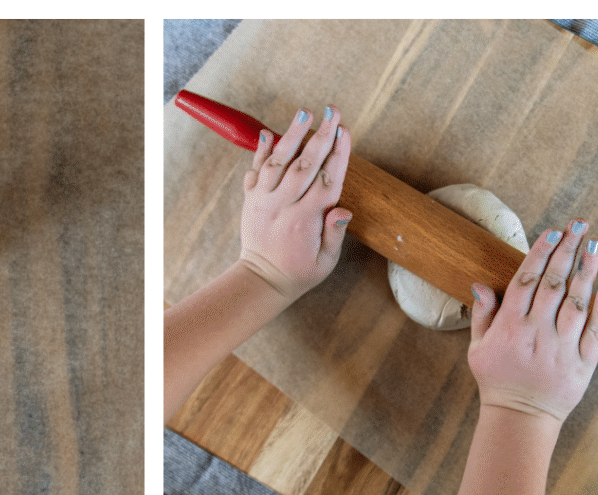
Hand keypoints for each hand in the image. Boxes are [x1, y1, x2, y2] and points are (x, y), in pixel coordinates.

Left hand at [239, 105, 352, 299]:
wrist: (261, 280)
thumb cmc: (300, 272)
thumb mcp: (325, 261)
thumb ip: (334, 234)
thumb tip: (343, 210)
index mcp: (306, 221)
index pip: (327, 181)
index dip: (338, 155)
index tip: (345, 132)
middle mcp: (284, 206)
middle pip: (305, 165)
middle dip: (321, 135)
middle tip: (333, 110)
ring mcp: (265, 201)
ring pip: (279, 162)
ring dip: (291, 135)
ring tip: (304, 112)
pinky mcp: (251, 200)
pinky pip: (255, 171)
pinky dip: (260, 152)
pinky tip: (267, 133)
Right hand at [468, 219, 597, 423]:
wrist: (519, 417)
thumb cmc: (497, 381)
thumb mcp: (478, 349)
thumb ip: (482, 315)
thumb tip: (480, 285)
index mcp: (509, 328)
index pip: (526, 281)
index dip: (540, 254)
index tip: (552, 233)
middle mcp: (535, 333)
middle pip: (553, 284)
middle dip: (567, 251)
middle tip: (579, 226)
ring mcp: (560, 347)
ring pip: (576, 301)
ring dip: (587, 271)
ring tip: (595, 246)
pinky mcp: (581, 362)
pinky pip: (594, 330)